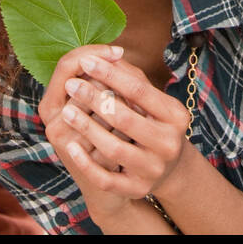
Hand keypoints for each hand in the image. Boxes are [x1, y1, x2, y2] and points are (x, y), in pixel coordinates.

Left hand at [40, 48, 189, 228]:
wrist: (168, 169)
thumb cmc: (153, 123)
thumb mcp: (152, 101)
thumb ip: (130, 78)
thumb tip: (102, 54)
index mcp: (175, 116)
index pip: (138, 90)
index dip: (111, 74)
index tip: (86, 61)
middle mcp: (169, 144)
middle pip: (125, 119)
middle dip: (95, 98)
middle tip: (72, 84)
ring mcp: (153, 170)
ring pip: (114, 148)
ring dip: (87, 128)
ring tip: (66, 111)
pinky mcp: (137, 190)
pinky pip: (107, 180)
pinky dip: (87, 164)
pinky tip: (71, 147)